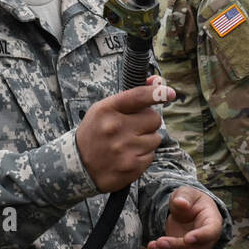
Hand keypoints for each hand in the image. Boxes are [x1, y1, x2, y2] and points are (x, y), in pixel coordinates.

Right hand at [77, 76, 175, 193]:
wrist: (78, 166)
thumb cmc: (95, 132)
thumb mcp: (104, 110)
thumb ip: (132, 96)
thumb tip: (158, 81)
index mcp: (107, 110)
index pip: (138, 96)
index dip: (157, 93)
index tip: (170, 93)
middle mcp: (115, 128)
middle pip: (154, 118)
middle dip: (148, 122)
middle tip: (134, 128)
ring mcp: (124, 149)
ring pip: (155, 138)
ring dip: (146, 141)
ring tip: (127, 144)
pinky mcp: (131, 167)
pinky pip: (151, 155)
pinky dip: (143, 156)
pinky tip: (127, 156)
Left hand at [146, 187, 220, 248]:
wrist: (186, 210)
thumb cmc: (189, 200)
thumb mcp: (186, 193)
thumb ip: (184, 197)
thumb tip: (181, 203)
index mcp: (212, 221)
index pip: (211, 232)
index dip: (200, 237)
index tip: (187, 239)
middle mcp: (208, 240)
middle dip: (176, 247)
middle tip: (159, 242)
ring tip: (152, 246)